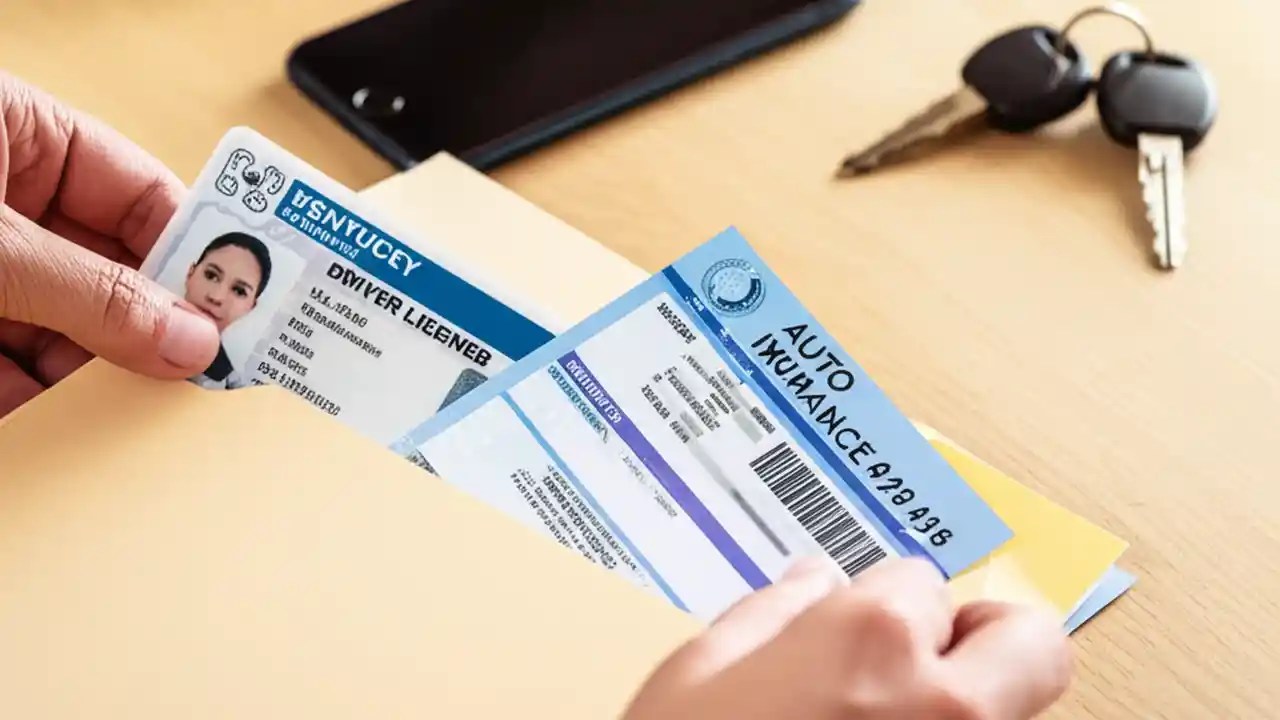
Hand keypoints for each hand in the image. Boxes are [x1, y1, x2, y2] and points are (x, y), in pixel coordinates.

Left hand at [0, 73, 218, 415]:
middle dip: (150, 328)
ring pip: (63, 331)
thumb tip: (188, 338)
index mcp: (17, 138)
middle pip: (111, 272)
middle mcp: (2, 204)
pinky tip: (69, 431)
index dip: (194, 252)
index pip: (139, 196)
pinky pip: (12, 367)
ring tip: (134, 418)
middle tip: (200, 376)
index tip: (241, 308)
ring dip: (94, 379)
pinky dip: (36, 402)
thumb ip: (91, 293)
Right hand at [623, 557, 1071, 719]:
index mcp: (872, 640)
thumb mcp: (697, 676)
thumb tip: (810, 583)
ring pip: (1016, 716)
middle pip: (1033, 643)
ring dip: (969, 708)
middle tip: (930, 663)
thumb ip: (769, 615)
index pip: (925, 581)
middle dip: (986, 642)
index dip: (886, 606)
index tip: (857, 633)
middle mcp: (942, 704)